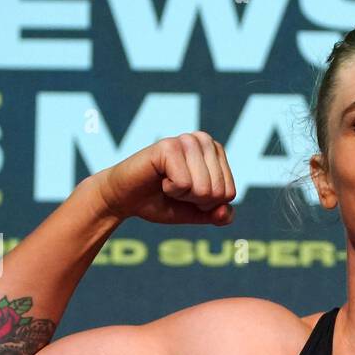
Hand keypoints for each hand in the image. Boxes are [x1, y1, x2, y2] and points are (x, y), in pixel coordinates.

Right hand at [91, 132, 236, 224]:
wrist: (125, 199)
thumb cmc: (161, 201)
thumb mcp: (196, 212)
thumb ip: (217, 215)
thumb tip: (226, 213)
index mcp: (216, 152)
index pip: (229, 193)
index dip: (206, 204)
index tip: (187, 193)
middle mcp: (203, 140)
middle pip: (218, 191)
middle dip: (195, 200)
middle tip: (174, 188)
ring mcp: (186, 140)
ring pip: (204, 188)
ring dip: (182, 195)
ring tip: (167, 183)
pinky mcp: (169, 146)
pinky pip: (184, 184)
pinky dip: (171, 190)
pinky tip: (159, 178)